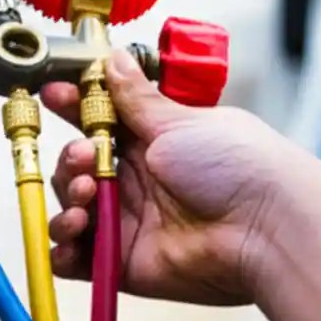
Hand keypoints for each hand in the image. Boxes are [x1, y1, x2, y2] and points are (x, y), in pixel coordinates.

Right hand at [42, 49, 320, 305]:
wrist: (267, 227)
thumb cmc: (238, 165)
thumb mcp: (180, 121)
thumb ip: (137, 98)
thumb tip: (114, 58)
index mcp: (156, 139)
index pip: (101, 119)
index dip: (74, 106)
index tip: (53, 93)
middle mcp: (141, 179)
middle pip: (78, 165)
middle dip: (69, 157)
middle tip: (82, 155)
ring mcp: (132, 222)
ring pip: (72, 206)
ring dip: (66, 196)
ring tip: (87, 194)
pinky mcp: (125, 262)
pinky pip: (76, 258)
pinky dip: (64, 244)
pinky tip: (77, 228)